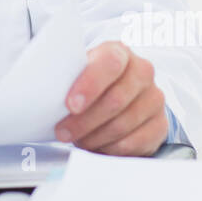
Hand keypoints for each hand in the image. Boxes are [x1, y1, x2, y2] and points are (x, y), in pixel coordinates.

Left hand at [54, 41, 167, 155]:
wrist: (119, 89)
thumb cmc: (91, 80)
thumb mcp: (79, 70)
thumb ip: (66, 75)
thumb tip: (41, 92)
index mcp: (120, 52)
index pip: (110, 64)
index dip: (90, 85)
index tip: (70, 105)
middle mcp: (142, 72)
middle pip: (115, 100)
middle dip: (85, 121)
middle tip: (63, 132)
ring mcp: (154, 99)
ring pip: (123, 124)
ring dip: (95, 137)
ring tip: (77, 139)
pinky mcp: (160, 124)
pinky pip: (135, 143)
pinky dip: (110, 148)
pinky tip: (96, 146)